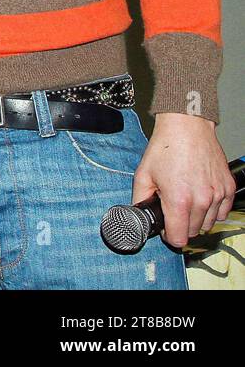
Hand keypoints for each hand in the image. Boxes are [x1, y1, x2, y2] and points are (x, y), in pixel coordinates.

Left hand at [132, 112, 234, 247]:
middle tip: (172, 209)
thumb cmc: (165, 148)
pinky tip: (200, 197)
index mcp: (179, 200)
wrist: (187, 128)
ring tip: (186, 200)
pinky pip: (222, 212)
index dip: (169, 236)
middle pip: (194, 232)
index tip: (165, 228)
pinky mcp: (228, 189)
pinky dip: (212, 210)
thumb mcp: (143, 174)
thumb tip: (138, 215)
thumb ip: (139, 199)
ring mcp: (218, 195)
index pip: (179, 239)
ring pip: (209, 224)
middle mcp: (202, 200)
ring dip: (197, 218)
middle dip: (182, 225)